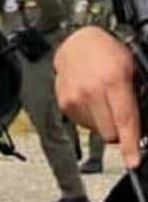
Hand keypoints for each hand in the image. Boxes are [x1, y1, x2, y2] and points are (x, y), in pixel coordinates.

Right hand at [55, 26, 140, 167]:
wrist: (77, 41)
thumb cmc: (108, 52)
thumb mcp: (131, 69)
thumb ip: (134, 97)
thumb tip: (138, 124)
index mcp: (113, 81)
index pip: (125, 120)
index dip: (130, 144)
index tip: (133, 160)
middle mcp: (90, 91)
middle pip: (110, 132)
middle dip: (118, 129)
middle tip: (120, 112)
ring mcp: (74, 98)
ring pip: (96, 129)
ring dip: (103, 121)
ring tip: (103, 99)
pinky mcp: (63, 102)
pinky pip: (83, 122)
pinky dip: (90, 116)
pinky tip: (90, 98)